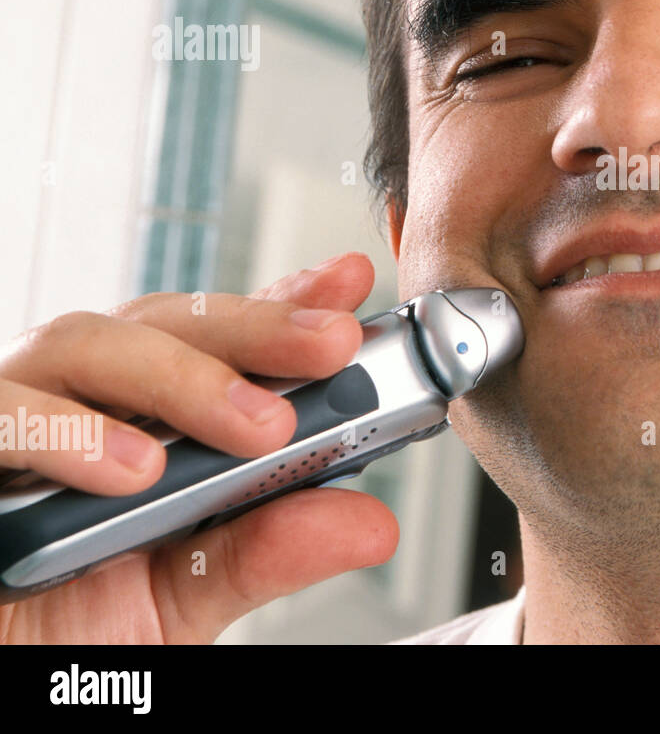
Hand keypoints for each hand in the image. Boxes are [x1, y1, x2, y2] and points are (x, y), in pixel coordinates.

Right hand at [0, 253, 398, 643]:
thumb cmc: (65, 628)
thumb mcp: (186, 594)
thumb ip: (267, 550)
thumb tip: (370, 525)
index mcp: (146, 416)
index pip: (219, 337)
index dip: (282, 303)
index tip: (348, 283)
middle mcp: (82, 397)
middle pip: (168, 321)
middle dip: (259, 328)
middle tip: (332, 347)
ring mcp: (17, 412)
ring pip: (87, 342)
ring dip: (181, 378)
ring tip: (256, 428)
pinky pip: (1, 410)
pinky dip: (70, 432)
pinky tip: (131, 468)